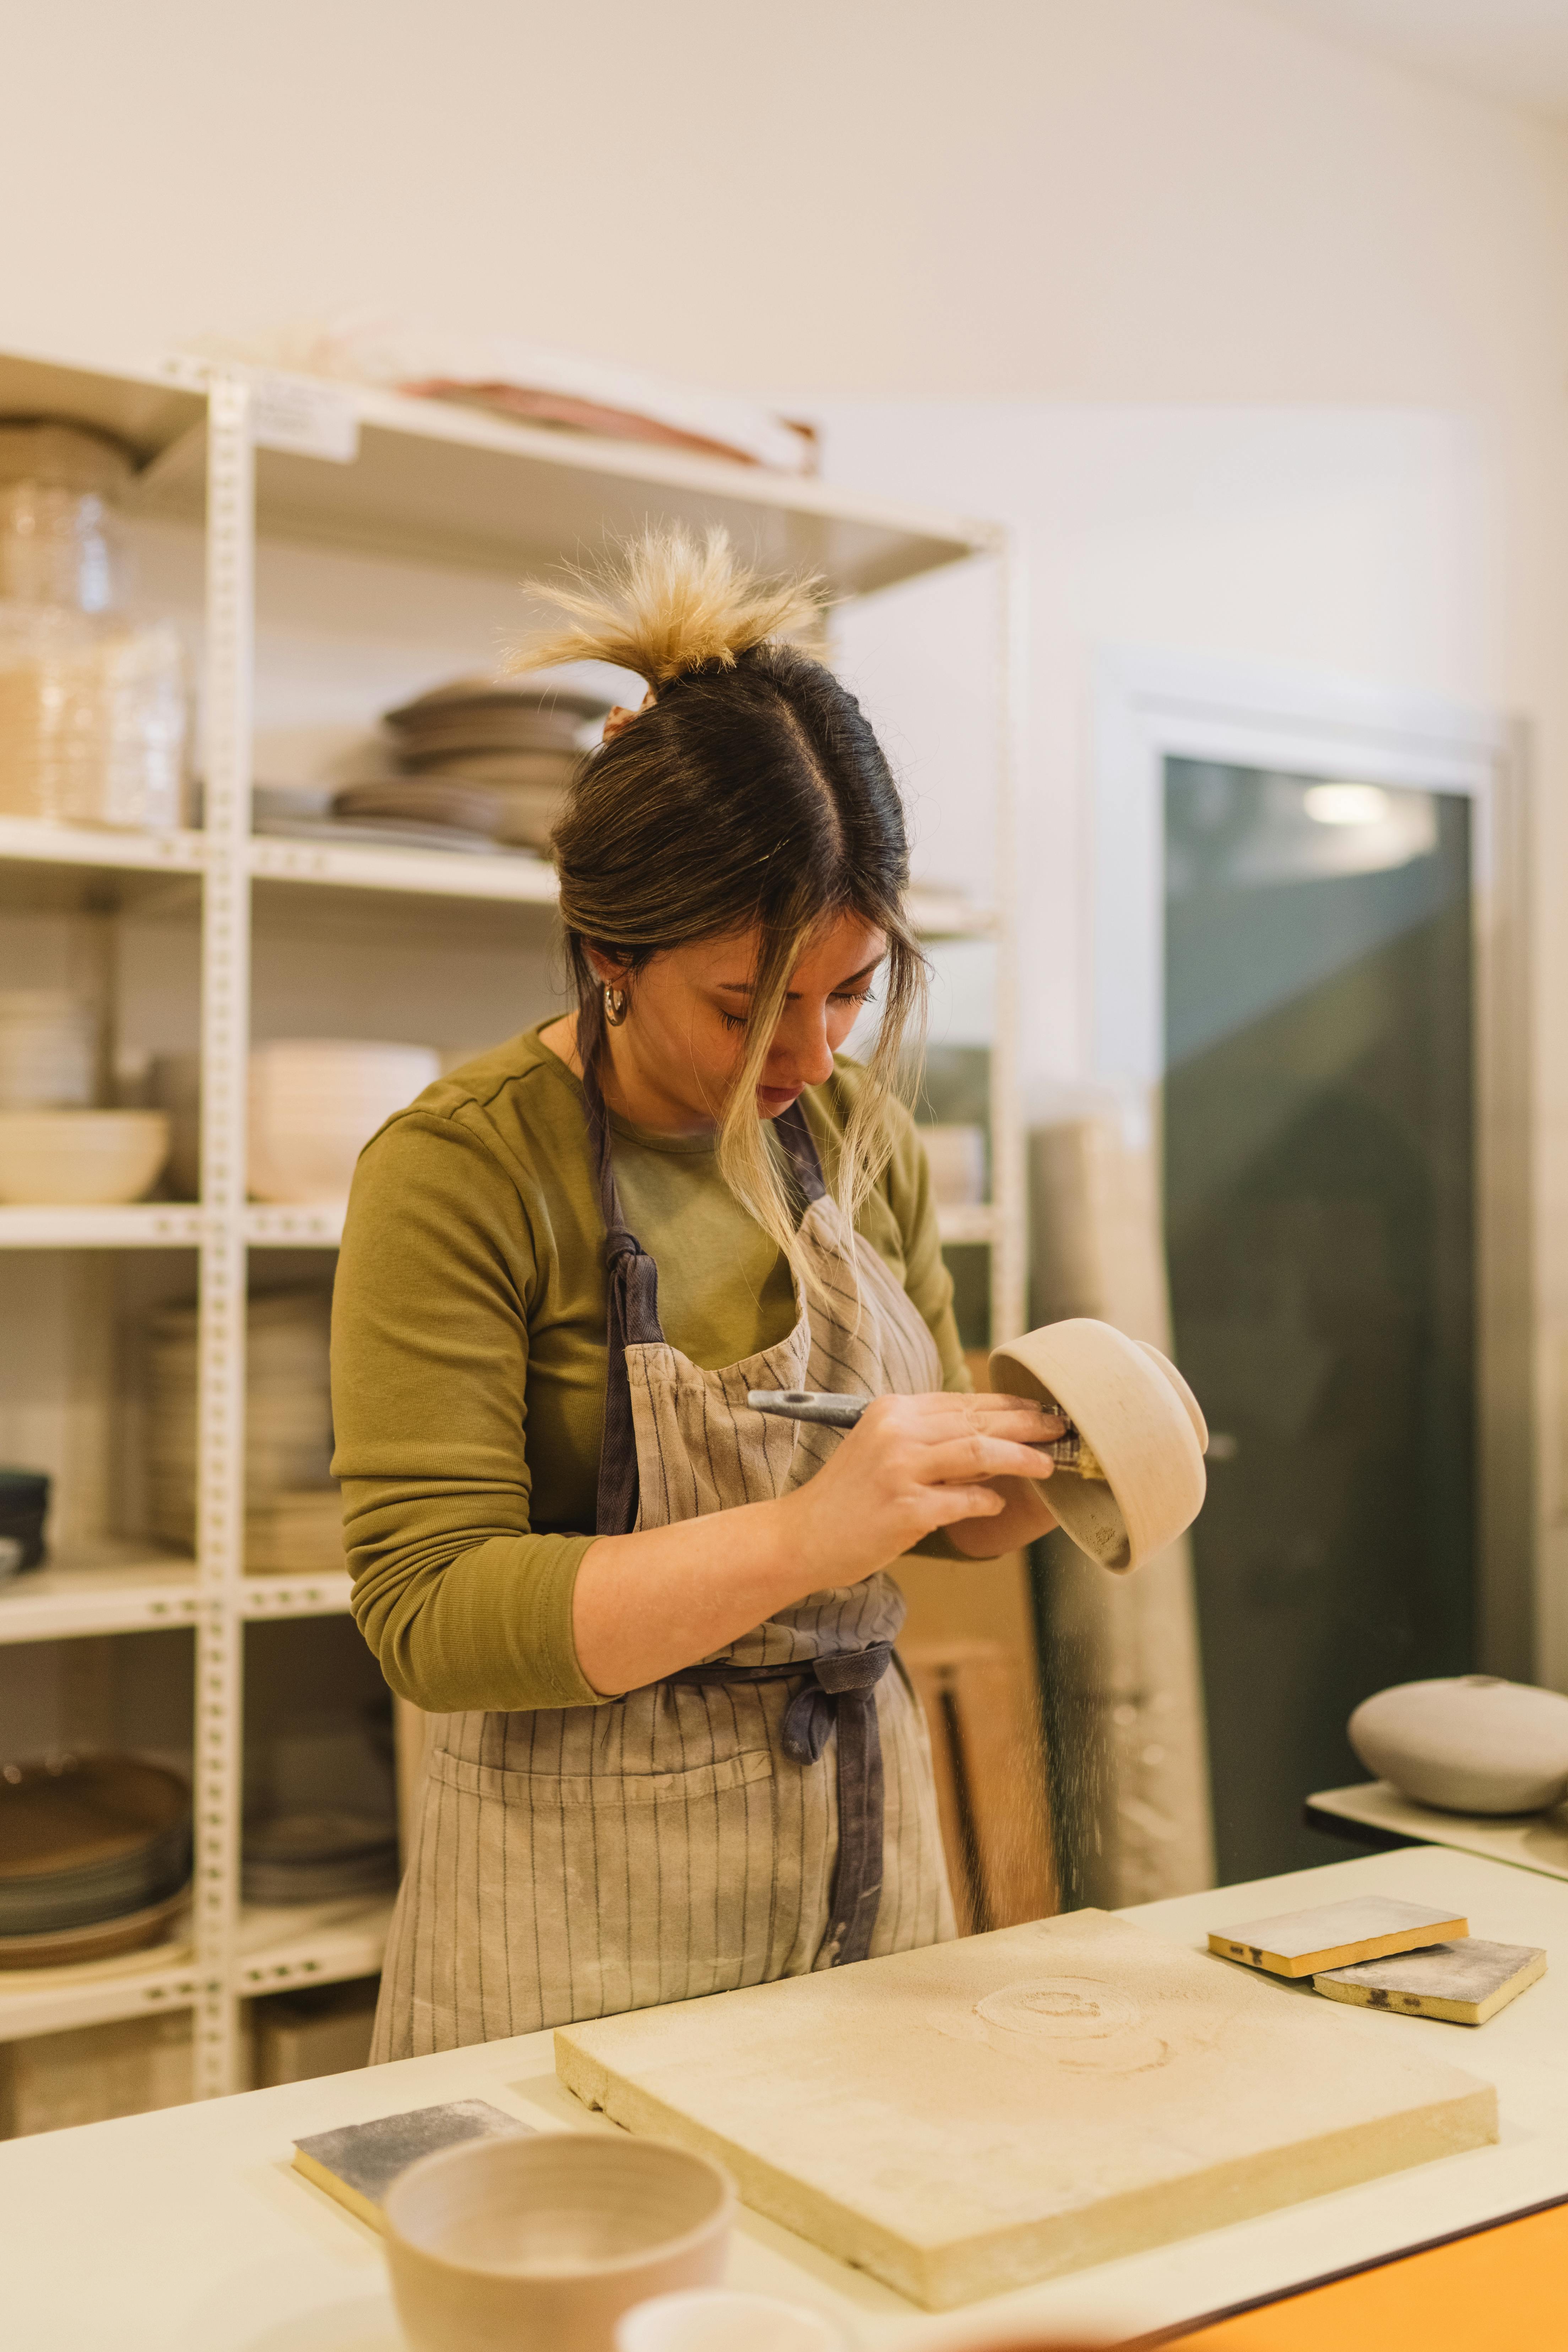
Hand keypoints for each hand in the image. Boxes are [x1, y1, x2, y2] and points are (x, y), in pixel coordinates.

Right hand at [778, 1391, 1064, 1583]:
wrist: (801, 1536)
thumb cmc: (847, 1497)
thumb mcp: (882, 1449)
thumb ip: (929, 1438)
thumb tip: (989, 1440)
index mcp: (892, 1410)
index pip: (963, 1401)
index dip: (1009, 1406)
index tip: (1041, 1411)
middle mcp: (896, 1432)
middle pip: (978, 1420)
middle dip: (1027, 1425)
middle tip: (1062, 1429)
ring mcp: (900, 1470)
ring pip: (978, 1453)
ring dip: (1020, 1458)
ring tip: (1048, 1465)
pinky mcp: (905, 1508)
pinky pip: (964, 1500)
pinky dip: (987, 1501)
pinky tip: (998, 1504)